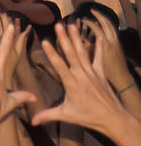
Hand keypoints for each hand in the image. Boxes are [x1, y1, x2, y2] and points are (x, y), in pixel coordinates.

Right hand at [31, 23, 140, 143]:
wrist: (113, 119)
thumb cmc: (88, 117)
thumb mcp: (66, 115)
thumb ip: (48, 115)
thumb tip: (32, 121)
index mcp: (71, 84)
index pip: (59, 66)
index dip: (52, 53)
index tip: (45, 41)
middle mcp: (81, 75)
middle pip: (71, 54)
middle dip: (64, 39)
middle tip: (58, 25)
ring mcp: (92, 73)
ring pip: (83, 52)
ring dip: (77, 38)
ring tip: (71, 24)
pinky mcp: (101, 73)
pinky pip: (99, 58)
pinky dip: (98, 47)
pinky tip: (98, 36)